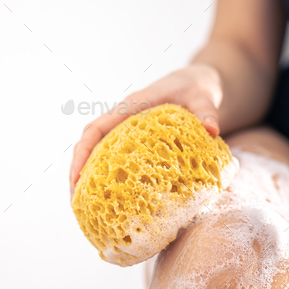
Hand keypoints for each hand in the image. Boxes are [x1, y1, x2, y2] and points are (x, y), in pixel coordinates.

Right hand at [69, 63, 222, 197]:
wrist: (197, 82)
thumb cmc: (196, 87)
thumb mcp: (203, 95)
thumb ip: (207, 110)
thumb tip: (212, 129)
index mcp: (132, 106)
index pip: (97, 129)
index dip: (83, 153)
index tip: (76, 178)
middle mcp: (124, 117)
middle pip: (89, 143)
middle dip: (78, 170)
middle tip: (77, 202)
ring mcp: (127, 128)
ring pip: (98, 151)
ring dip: (90, 175)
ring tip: (89, 206)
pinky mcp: (135, 138)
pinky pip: (116, 156)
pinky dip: (110, 175)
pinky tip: (115, 198)